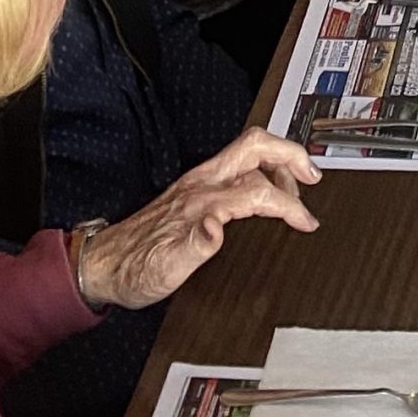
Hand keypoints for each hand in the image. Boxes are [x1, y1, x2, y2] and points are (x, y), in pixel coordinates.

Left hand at [81, 131, 322, 309]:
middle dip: (291, 154)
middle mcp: (201, 183)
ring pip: (248, 152)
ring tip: (298, 184)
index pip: (258, 190)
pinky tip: (265, 190)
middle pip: (255, 146)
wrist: (104, 263)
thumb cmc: (135, 269)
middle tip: (313, 176)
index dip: (289, 205)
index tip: (306, 222)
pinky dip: (261, 169)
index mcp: (200, 201)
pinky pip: (236, 165)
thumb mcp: (164, 269)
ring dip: (279, 161)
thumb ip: (195, 247)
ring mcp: (198, 182)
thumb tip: (218, 227)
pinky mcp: (194, 188)